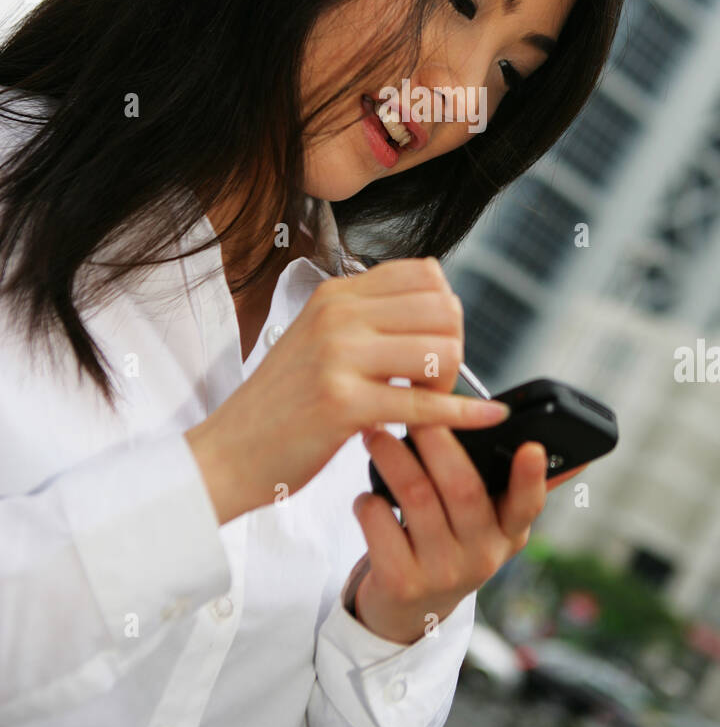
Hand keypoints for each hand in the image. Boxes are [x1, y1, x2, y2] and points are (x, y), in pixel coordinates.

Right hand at [185, 257, 509, 525]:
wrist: (228, 453)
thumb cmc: (282, 404)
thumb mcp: (320, 340)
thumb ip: (369, 319)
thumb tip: (438, 306)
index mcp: (336, 294)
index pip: (426, 274)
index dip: (447, 310)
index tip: (434, 343)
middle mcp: (338, 315)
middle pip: (443, 308)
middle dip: (455, 346)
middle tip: (435, 381)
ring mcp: (338, 356)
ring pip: (440, 350)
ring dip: (449, 383)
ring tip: (425, 404)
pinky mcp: (342, 403)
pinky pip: (424, 404)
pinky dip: (463, 415)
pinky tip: (484, 418)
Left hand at [352, 424, 589, 643]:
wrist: (409, 611)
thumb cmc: (451, 544)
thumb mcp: (492, 524)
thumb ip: (519, 488)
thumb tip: (579, 457)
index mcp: (509, 531)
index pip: (527, 504)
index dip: (530, 477)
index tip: (531, 448)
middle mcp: (483, 555)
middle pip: (462, 487)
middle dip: (437, 440)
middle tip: (414, 408)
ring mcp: (443, 572)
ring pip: (417, 497)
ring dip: (393, 459)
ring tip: (375, 435)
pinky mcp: (403, 583)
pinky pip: (381, 525)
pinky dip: (368, 502)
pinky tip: (366, 497)